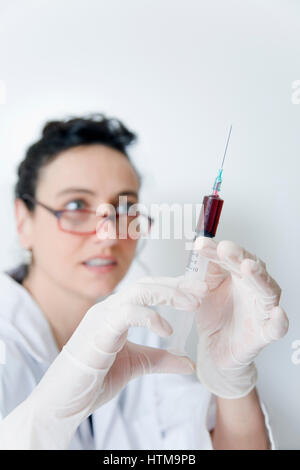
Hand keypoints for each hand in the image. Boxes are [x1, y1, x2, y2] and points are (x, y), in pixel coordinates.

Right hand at [0, 275, 206, 448]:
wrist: (63, 401)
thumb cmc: (93, 380)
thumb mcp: (136, 365)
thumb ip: (161, 360)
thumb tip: (189, 362)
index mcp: (116, 313)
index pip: (148, 289)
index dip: (174, 287)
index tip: (198, 292)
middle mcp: (108, 309)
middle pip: (147, 284)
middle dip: (177, 285)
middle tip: (203, 290)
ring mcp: (102, 317)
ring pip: (138, 292)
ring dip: (168, 294)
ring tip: (192, 304)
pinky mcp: (98, 331)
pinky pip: (127, 313)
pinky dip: (150, 317)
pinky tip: (165, 331)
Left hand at [185, 237, 288, 398]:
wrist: (214, 349)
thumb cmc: (215, 317)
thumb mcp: (205, 290)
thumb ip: (206, 271)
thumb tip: (202, 246)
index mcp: (239, 276)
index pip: (232, 257)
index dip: (217, 250)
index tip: (200, 244)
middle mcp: (253, 289)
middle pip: (252, 268)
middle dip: (239, 257)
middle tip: (225, 249)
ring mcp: (261, 310)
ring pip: (266, 291)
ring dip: (259, 278)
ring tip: (248, 267)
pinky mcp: (264, 333)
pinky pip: (275, 327)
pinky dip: (278, 320)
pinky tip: (277, 312)